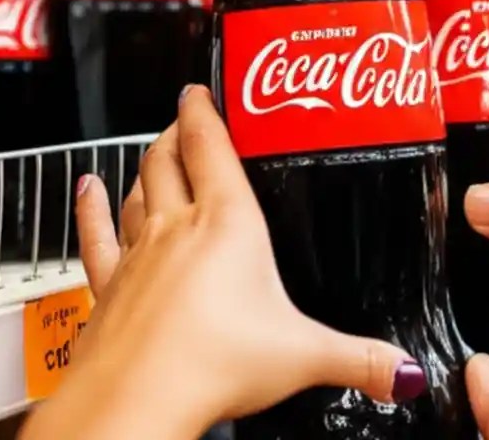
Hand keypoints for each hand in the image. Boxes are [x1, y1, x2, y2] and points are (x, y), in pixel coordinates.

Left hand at [22, 87, 423, 438]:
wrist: (140, 398)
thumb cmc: (212, 364)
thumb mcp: (304, 356)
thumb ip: (361, 359)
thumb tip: (404, 370)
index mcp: (228, 223)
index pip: (210, 144)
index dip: (205, 110)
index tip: (203, 90)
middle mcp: (176, 227)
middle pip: (169, 157)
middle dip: (178, 132)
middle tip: (188, 119)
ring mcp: (137, 255)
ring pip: (135, 189)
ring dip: (144, 165)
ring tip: (153, 153)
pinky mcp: (109, 287)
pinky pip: (96, 234)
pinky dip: (89, 208)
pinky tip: (84, 191)